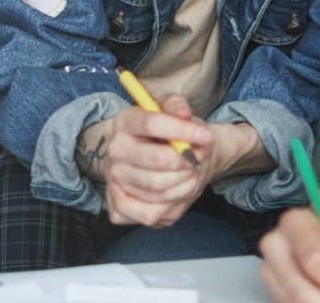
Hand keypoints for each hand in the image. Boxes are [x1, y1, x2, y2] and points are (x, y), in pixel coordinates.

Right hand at [83, 94, 214, 227]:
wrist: (156, 157)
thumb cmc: (167, 133)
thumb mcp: (172, 110)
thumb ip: (178, 106)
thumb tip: (184, 114)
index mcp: (124, 122)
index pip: (151, 124)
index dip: (182, 131)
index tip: (206, 137)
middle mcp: (115, 150)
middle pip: (158, 159)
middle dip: (188, 161)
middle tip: (199, 159)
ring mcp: (114, 180)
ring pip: (159, 188)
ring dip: (185, 183)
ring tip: (191, 173)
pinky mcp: (118, 206)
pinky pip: (150, 213)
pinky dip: (171, 204)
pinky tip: (177, 191)